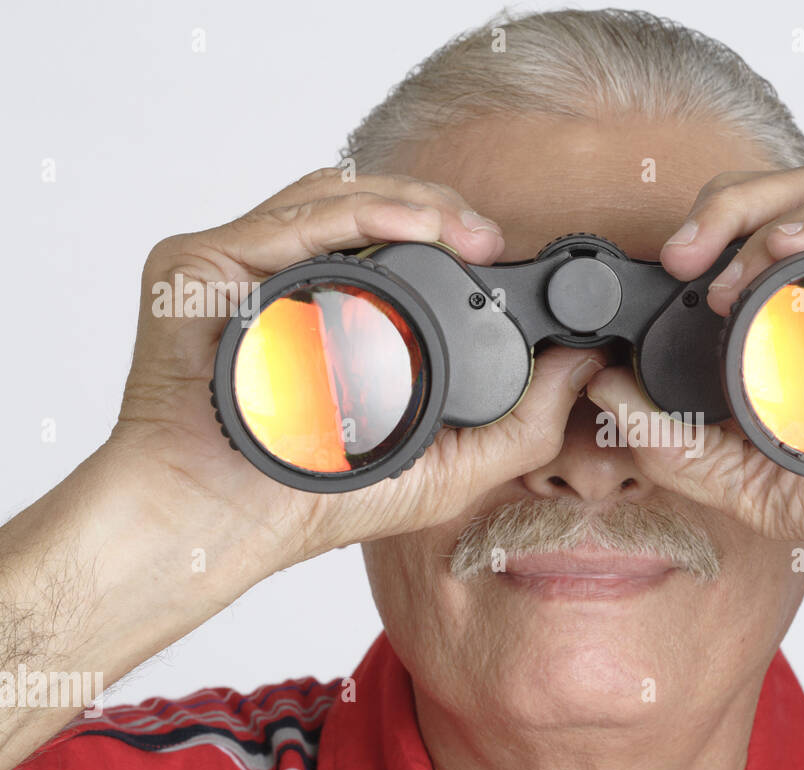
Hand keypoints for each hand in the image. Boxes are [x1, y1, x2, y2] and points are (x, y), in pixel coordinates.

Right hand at [112, 167, 601, 571]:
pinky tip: (413, 228)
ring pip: (337, 197)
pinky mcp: (202, 262)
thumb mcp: (449, 467)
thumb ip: (524, 424)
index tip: (506, 256)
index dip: (454, 239)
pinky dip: (358, 213)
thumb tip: (584, 365)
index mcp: (336, 314)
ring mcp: (245, 266)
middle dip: (441, 211)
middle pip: (371, 210)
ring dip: (412, 202)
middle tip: (491, 239)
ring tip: (466, 232)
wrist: (226, 521)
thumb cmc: (317, 498)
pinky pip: (292, 216)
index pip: (399, 249)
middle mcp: (288, 279)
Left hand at [587, 166, 803, 578]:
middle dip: (734, 210)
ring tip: (738, 273)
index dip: (723, 228)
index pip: (784, 225)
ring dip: (781, 223)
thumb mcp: (759, 476)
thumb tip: (604, 394)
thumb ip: (682, 442)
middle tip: (685, 253)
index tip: (674, 263)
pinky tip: (797, 246)